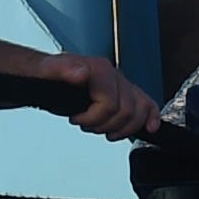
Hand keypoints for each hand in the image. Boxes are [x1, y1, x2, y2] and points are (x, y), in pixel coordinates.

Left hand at [26, 53, 161, 139]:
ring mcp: (121, 84)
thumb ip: (63, 70)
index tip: (76, 119)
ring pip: (140, 110)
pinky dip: (151, 116)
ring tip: (102, 128)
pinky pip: (147, 104)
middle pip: (126, 111)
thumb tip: (81, 72)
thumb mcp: (48, 71)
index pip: (111, 104)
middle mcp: (114, 75)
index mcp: (100, 69)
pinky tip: (149, 128)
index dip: (93, 118)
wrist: (48, 74)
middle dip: (105, 125)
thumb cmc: (49, 75)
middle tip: (87, 125)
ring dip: (122, 127)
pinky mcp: (124, 93)